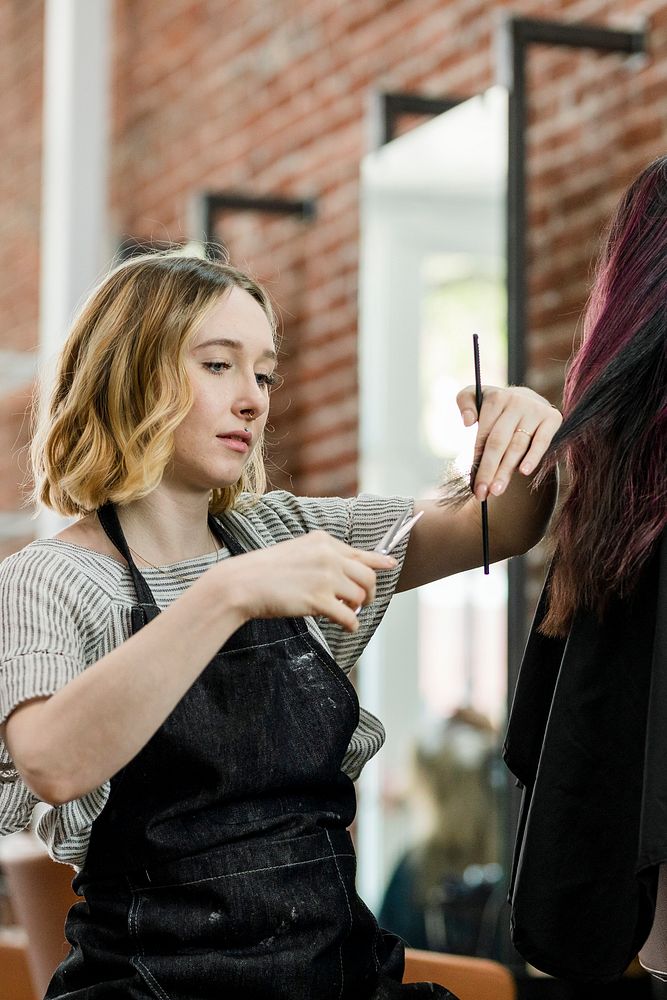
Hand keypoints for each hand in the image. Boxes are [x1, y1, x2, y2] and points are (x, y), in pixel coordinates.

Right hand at [220, 531, 396, 631]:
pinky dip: (351, 624)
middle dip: (369, 593)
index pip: (360, 553)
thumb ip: (324, 556)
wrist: (242, 583)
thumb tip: (349, 569)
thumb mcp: (298, 551)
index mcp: (323, 541)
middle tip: (362, 603)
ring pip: (360, 597)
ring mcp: (325, 577)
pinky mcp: (319, 600)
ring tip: (345, 612)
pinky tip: (346, 626)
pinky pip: (349, 616)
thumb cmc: (266, 570)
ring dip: (356, 609)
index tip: (390, 565)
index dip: (378, 562)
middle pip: (367, 577)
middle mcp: (328, 556)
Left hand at [457, 385, 561, 499]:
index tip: (473, 484)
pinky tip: (524, 472)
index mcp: (495, 398)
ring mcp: (535, 410)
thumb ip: (465, 402)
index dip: (476, 460)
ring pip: (517, 446)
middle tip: (482, 493)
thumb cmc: (497, 408)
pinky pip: (541, 442)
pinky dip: (533, 457)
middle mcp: (515, 401)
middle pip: (498, 442)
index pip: (483, 434)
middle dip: (488, 470)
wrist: (528, 401)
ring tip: (497, 490)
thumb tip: (467, 422)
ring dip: (506, 470)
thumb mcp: (477, 398)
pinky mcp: (552, 418)